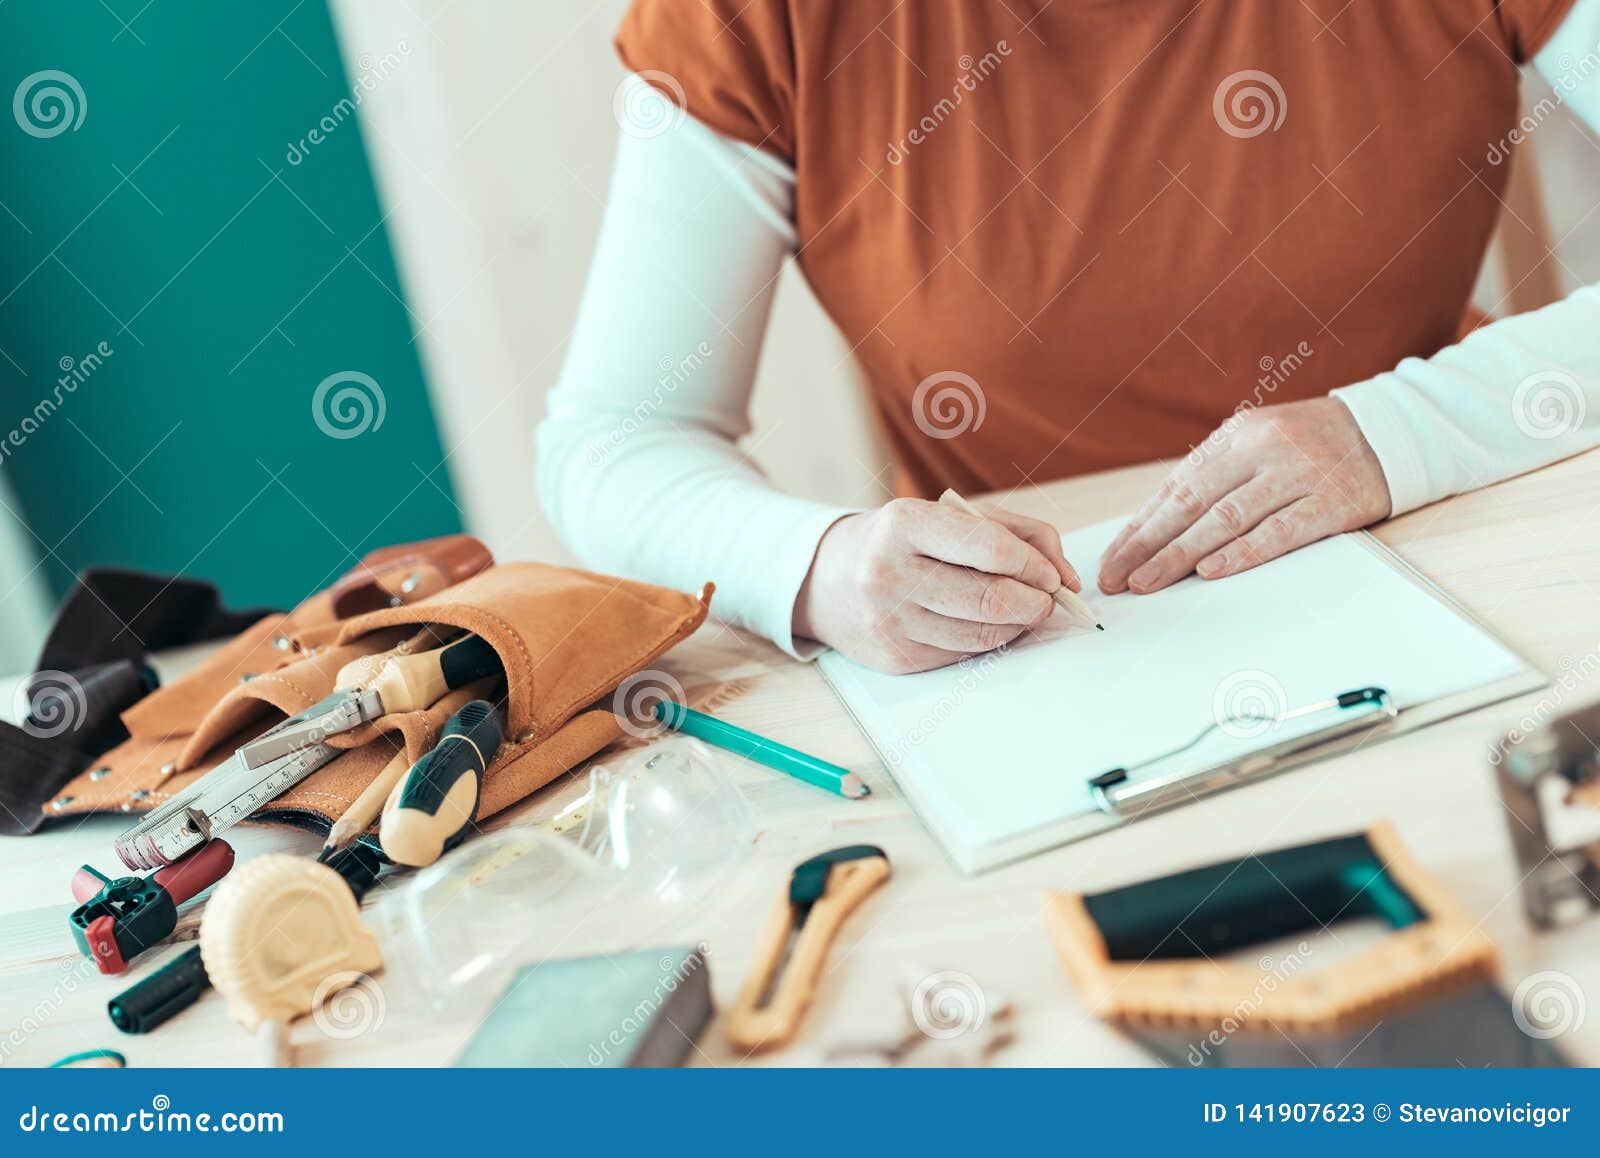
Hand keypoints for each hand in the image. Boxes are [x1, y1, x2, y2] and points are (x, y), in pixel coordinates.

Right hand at [794, 498, 1081, 673]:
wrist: (828, 579)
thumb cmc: (904, 542)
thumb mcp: (951, 515)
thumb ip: (1017, 533)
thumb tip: (1066, 578)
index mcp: (904, 524)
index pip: (991, 549)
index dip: (1034, 565)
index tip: (1050, 573)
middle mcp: (889, 573)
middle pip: (991, 600)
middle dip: (1037, 602)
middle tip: (1047, 599)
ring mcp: (889, 621)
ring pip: (983, 635)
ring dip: (1018, 625)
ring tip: (1020, 609)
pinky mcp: (896, 658)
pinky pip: (964, 655)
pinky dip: (988, 641)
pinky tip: (984, 624)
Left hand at [1098, 398, 1391, 595]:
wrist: (1391, 430)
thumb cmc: (1311, 446)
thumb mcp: (1260, 443)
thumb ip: (1216, 476)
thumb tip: (1156, 526)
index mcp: (1238, 434)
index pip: (1176, 486)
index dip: (1139, 526)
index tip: (1112, 558)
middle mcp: (1265, 449)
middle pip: (1192, 503)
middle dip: (1147, 544)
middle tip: (1115, 579)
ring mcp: (1299, 474)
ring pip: (1227, 519)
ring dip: (1180, 555)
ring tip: (1147, 582)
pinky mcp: (1333, 502)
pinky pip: (1280, 531)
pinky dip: (1243, 552)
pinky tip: (1211, 571)